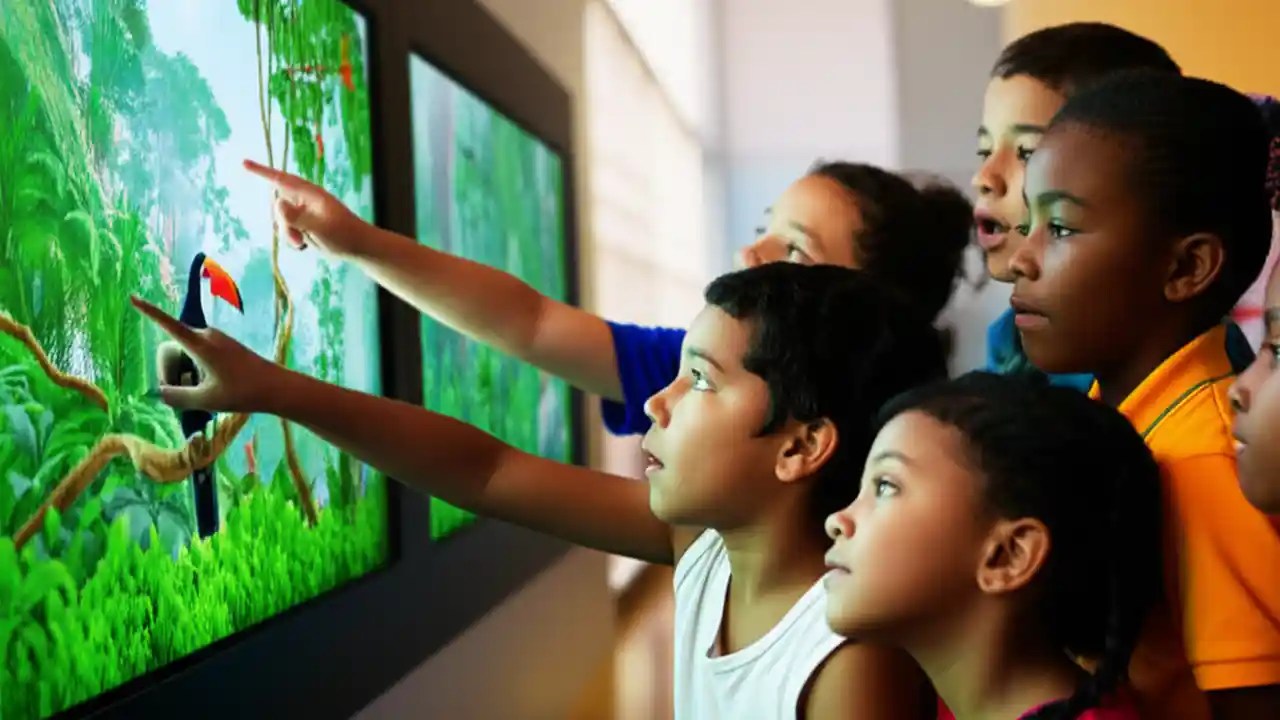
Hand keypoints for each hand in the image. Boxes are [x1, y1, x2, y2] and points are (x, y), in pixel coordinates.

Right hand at [131, 296, 281, 412]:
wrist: (277, 387)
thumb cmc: (243, 392)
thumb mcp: (206, 400)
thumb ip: (177, 397)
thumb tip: (161, 392)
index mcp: (200, 344)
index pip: (169, 325)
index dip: (150, 313)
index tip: (133, 298)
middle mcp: (207, 336)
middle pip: (173, 349)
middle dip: (169, 371)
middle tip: (179, 395)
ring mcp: (216, 340)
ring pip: (185, 355)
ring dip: (184, 374)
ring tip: (202, 394)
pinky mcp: (223, 347)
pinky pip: (198, 356)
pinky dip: (196, 371)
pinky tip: (210, 389)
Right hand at [243, 158, 366, 258]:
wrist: (356, 246)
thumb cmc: (342, 233)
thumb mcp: (319, 226)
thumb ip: (297, 217)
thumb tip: (276, 204)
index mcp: (309, 193)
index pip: (281, 179)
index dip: (261, 171)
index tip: (244, 163)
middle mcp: (303, 200)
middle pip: (277, 206)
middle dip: (282, 224)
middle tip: (298, 239)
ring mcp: (302, 212)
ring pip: (281, 221)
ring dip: (288, 234)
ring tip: (304, 243)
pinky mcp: (303, 223)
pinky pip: (287, 230)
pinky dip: (292, 238)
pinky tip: (305, 244)